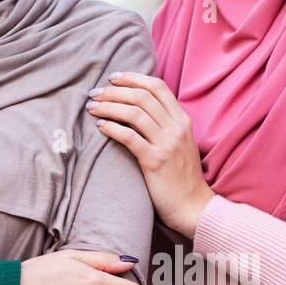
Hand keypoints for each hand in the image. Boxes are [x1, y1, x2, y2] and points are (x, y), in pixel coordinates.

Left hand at [84, 71, 214, 238]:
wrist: (193, 207)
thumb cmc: (181, 176)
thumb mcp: (178, 143)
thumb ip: (163, 124)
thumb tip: (134, 107)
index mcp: (182, 120)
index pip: (157, 86)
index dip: (133, 77)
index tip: (113, 78)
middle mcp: (176, 128)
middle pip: (142, 96)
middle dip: (114, 91)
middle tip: (95, 93)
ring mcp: (167, 144)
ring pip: (134, 113)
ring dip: (108, 106)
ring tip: (92, 108)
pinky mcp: (155, 161)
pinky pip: (129, 137)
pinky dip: (112, 127)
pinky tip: (100, 126)